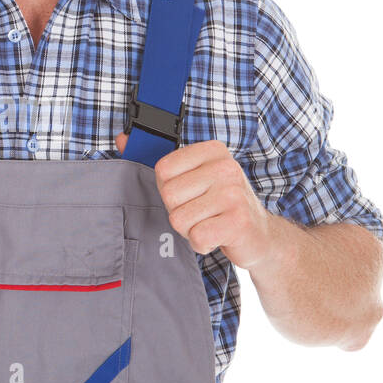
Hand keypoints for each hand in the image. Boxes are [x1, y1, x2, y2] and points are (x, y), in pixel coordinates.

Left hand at [115, 133, 271, 268]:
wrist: (260, 235)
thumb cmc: (220, 206)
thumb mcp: (195, 177)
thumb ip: (159, 160)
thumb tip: (121, 139)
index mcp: (212, 151)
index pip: (163, 170)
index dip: (170, 190)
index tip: (192, 194)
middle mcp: (226, 167)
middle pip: (169, 196)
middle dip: (180, 212)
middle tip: (203, 212)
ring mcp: (234, 194)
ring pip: (180, 219)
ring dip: (191, 230)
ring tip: (211, 223)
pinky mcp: (239, 221)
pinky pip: (197, 236)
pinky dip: (202, 244)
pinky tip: (218, 236)